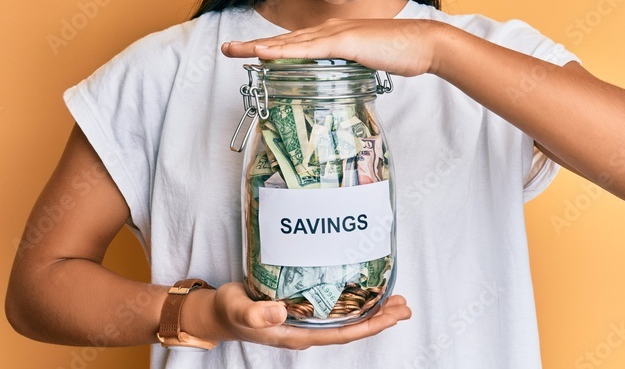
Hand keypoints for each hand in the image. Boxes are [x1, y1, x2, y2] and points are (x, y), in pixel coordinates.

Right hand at [186, 282, 410, 349]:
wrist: (219, 313)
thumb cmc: (229, 311)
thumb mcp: (239, 310)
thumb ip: (256, 314)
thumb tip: (280, 312)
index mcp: (298, 334)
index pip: (341, 334)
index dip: (368, 326)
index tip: (391, 316)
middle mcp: (307, 329)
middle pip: (351, 328)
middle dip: (380, 318)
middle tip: (405, 306)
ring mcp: (306, 320)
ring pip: (347, 318)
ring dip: (373, 310)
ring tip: (397, 300)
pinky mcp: (302, 306)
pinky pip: (335, 307)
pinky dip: (355, 300)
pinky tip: (366, 291)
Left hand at [221, 19, 444, 77]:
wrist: (425, 44)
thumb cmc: (401, 54)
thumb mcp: (367, 65)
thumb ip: (350, 70)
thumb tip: (339, 83)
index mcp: (334, 37)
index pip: (296, 44)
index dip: (270, 48)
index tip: (248, 53)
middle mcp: (330, 31)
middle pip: (285, 41)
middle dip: (254, 46)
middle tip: (226, 50)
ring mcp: (337, 35)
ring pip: (290, 43)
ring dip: (260, 47)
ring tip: (235, 50)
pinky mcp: (345, 42)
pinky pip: (308, 48)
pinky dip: (284, 51)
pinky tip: (264, 54)